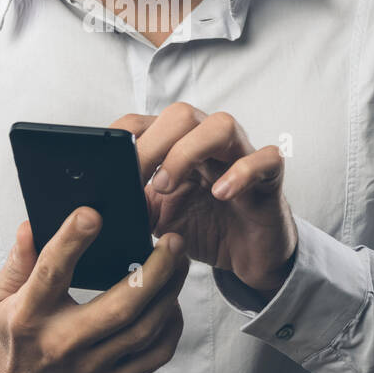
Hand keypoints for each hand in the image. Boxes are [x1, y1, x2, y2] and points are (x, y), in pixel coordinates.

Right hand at [0, 207, 190, 372]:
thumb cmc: (17, 336)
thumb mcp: (3, 295)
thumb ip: (20, 259)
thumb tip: (32, 226)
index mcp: (31, 316)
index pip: (51, 274)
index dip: (72, 242)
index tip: (93, 215)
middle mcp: (63, 344)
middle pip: (120, 307)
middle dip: (154, 271)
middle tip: (173, 241)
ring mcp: (91, 369)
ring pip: (144, 331)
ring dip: (169, 293)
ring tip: (179, 263)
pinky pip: (155, 356)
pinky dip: (171, 326)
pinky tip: (172, 302)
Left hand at [110, 104, 297, 295]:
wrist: (249, 258)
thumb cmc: (206, 228)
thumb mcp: (159, 218)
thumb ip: (136, 202)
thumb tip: (104, 198)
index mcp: (176, 146)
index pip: (143, 121)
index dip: (123, 138)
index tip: (107, 166)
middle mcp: (208, 142)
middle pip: (181, 114)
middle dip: (153, 144)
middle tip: (137, 178)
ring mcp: (241, 155)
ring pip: (221, 125)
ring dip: (188, 152)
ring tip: (168, 186)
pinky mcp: (270, 177)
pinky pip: (266, 158)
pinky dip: (241, 173)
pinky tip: (220, 193)